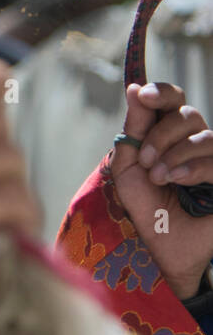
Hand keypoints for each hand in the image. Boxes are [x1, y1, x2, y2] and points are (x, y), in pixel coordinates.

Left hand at [112, 83, 212, 298]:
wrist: (162, 245)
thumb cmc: (144, 205)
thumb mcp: (128, 165)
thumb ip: (133, 129)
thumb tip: (135, 88)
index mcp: (169, 133)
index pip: (173, 100)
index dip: (161, 92)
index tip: (143, 95)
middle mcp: (196, 141)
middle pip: (187, 114)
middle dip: (160, 134)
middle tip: (144, 160)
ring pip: (204, 136)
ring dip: (174, 154)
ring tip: (158, 177)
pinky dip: (192, 167)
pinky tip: (177, 181)